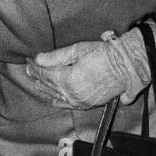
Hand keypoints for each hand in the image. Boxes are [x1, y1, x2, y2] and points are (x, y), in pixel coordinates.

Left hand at [25, 33, 148, 108]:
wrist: (127, 66)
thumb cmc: (105, 54)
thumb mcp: (78, 50)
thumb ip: (56, 57)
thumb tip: (38, 59)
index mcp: (67, 79)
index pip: (45, 74)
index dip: (35, 67)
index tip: (28, 61)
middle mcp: (71, 93)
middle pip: (49, 85)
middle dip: (38, 77)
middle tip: (29, 70)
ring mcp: (80, 101)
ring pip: (57, 96)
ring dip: (45, 89)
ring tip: (36, 83)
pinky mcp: (88, 104)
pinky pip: (68, 105)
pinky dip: (59, 101)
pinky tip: (52, 100)